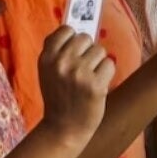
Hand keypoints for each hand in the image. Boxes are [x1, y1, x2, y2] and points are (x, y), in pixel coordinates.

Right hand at [37, 26, 115, 142]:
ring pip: (100, 50)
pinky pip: (109, 64)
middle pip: (86, 38)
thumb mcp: (47, 71)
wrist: (64, 128)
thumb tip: (78, 29)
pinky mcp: (95, 85)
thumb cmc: (58, 96)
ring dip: (98, 63)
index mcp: (46, 57)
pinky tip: (97, 86)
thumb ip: (58, 50)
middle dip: (87, 51)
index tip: (72, 54)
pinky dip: (107, 74)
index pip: (67, 30)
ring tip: (88, 79)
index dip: (73, 40)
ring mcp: (79, 73)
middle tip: (81, 70)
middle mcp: (61, 62)